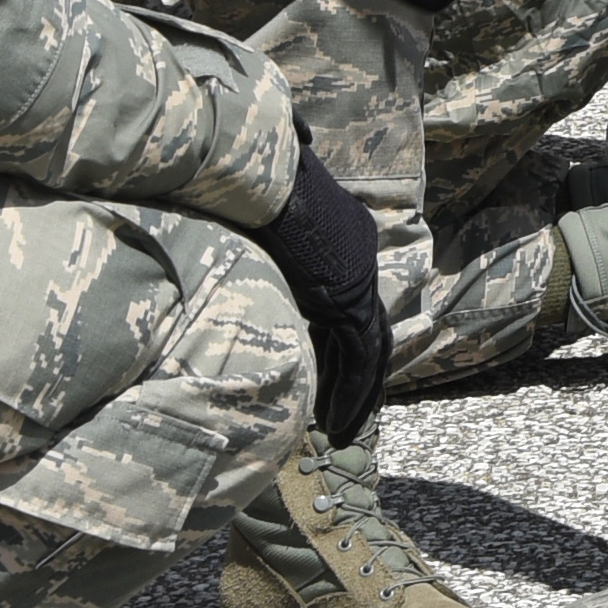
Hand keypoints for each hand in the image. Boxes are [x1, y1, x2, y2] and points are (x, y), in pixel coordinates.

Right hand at [245, 137, 392, 448]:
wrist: (262, 178)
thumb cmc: (247, 191)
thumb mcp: (260, 227)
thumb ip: (265, 251)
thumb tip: (238, 255)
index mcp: (346, 239)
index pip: (348, 300)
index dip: (341, 339)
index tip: (328, 370)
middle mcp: (361, 258)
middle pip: (367, 328)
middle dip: (359, 374)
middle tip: (348, 412)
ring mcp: (360, 278)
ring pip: (369, 350)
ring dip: (357, 393)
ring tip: (343, 429)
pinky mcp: (350, 299)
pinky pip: (358, 356)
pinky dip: (352, 390)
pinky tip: (338, 420)